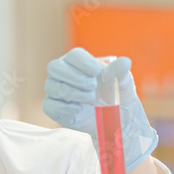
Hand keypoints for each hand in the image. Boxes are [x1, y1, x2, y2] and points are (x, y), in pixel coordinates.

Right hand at [43, 47, 158, 171]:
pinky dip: (63, 107)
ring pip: (51, 86)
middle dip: (74, 76)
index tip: (97, 72)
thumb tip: (125, 62)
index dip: (83, 62)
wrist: (116, 119)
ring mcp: (57, 91)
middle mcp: (64, 73)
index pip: (74, 55)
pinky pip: (49, 105)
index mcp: (80, 62)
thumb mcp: (123, 83)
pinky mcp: (55, 108)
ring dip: (72, 92)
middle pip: (54, 67)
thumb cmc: (118, 94)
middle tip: (92, 86)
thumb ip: (121, 72)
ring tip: (91, 98)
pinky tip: (79, 109)